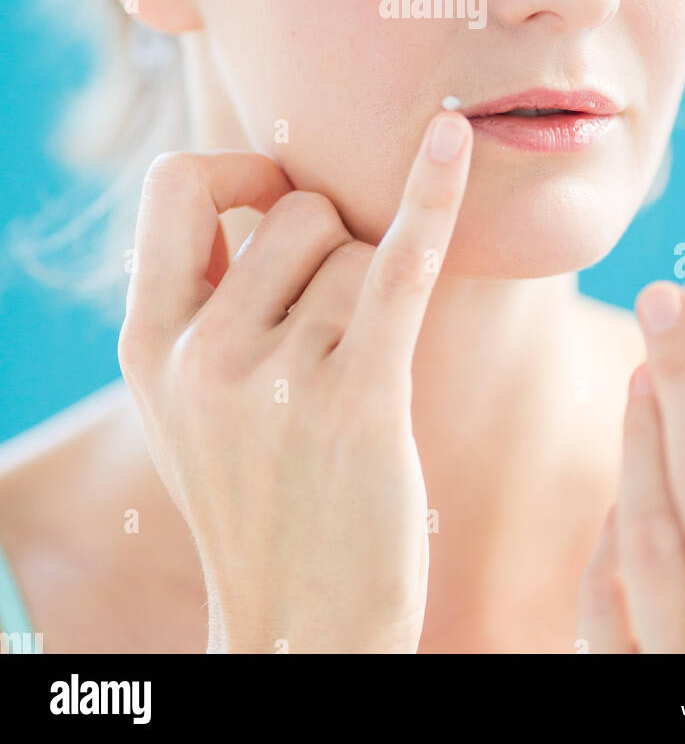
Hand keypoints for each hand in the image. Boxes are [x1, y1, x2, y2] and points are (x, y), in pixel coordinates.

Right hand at [118, 110, 472, 653]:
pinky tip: (456, 138)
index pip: (176, 184)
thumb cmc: (258, 494)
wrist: (302, 624)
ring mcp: (276, 376)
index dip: (238, 172)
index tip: (277, 200)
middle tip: (332, 339)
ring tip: (352, 384)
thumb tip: (260, 186)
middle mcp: (201, 353)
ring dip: (372, 301)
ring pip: (357, 252)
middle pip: (299, 212)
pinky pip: (400, 265)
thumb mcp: (185, 400)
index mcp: (148, 342)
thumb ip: (203, 297)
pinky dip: (433, 195)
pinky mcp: (359, 397)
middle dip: (333, 253)